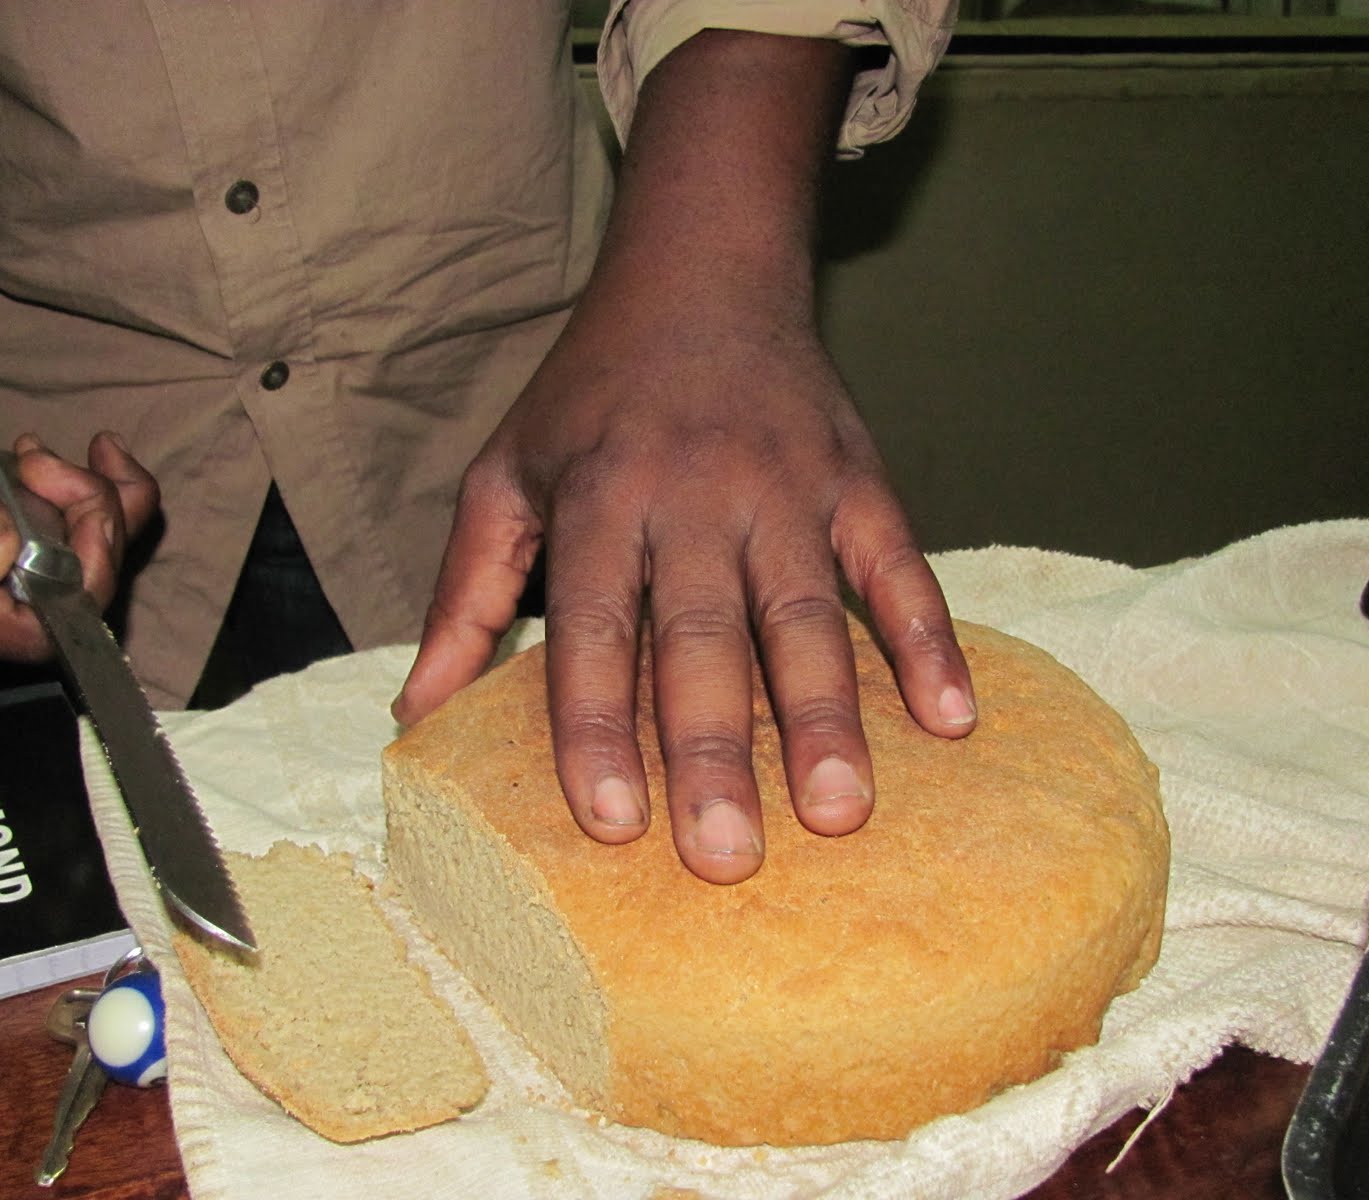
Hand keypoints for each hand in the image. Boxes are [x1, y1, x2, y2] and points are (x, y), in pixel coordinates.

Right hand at [0, 373, 158, 665]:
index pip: (33, 634)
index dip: (80, 577)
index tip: (80, 506)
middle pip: (71, 605)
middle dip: (88, 523)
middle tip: (40, 460)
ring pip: (86, 579)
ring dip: (93, 506)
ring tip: (38, 452)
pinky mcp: (9, 583)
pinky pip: (83, 562)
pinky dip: (101, 506)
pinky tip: (98, 455)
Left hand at [392, 31, 975, 883]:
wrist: (703, 272)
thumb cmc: (591, 395)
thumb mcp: (504, 472)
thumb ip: (467, 592)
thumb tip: (417, 715)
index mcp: (601, 497)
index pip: (597, 627)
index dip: (598, 725)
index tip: (610, 823)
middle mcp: (697, 494)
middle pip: (706, 637)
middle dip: (716, 750)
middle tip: (727, 857)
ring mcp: (789, 488)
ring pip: (808, 614)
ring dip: (826, 715)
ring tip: (839, 813)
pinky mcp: (858, 480)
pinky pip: (900, 567)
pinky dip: (930, 640)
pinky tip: (951, 719)